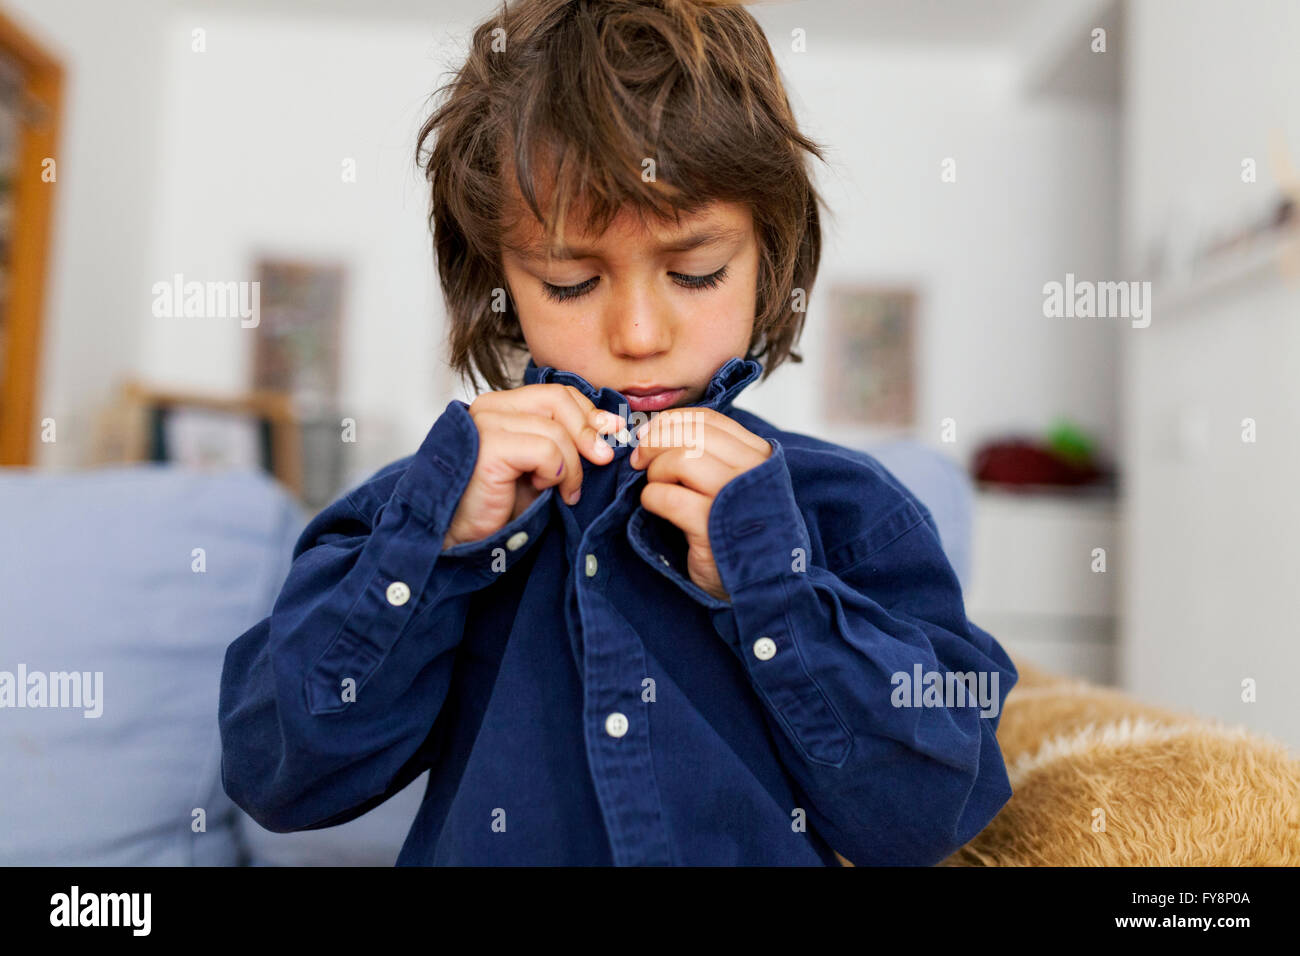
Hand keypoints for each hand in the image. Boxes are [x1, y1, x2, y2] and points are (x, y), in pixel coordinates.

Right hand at [443, 384, 625, 550]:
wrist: (460, 538)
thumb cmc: (497, 505)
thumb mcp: (539, 467)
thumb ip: (565, 442)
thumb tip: (609, 428)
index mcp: (499, 406)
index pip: (555, 392)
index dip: (588, 411)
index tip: (612, 432)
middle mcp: (489, 407)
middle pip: (557, 400)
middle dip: (588, 431)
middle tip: (602, 460)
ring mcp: (486, 423)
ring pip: (556, 430)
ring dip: (572, 466)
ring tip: (564, 491)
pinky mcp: (490, 447)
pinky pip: (546, 451)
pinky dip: (557, 473)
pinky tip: (543, 491)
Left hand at [629, 408, 772, 601]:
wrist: (759, 584)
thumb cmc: (736, 530)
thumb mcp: (733, 484)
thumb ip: (709, 455)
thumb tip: (654, 430)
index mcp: (759, 456)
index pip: (708, 419)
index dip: (671, 422)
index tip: (651, 436)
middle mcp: (751, 471)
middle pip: (691, 434)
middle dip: (655, 443)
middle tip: (640, 461)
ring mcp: (732, 498)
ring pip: (680, 459)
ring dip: (655, 471)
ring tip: (655, 487)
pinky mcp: (710, 527)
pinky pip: (667, 496)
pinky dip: (651, 497)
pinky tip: (655, 507)